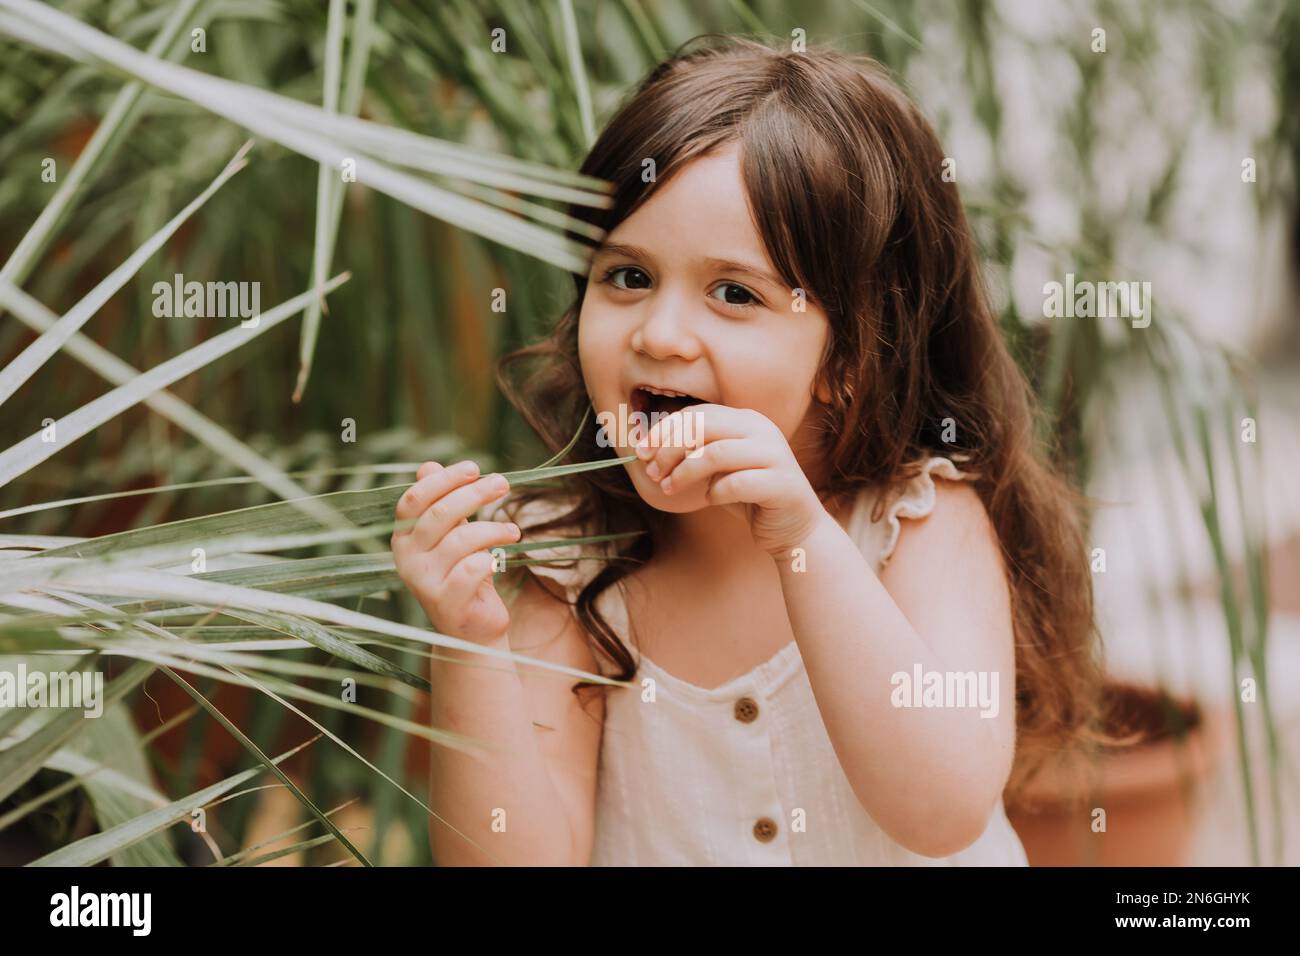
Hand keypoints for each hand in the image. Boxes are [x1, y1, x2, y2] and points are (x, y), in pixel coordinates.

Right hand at [390, 460, 520, 642]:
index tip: (475, 468)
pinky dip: (491, 560)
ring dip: (494, 529)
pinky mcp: (446, 602)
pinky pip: (472, 569)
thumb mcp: (450, 536)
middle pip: (439, 514)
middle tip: (503, 484)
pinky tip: (501, 562)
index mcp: (403, 538)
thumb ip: (440, 503)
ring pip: (462, 539)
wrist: (470, 630)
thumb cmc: (462, 575)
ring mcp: (424, 582)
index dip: (443, 480)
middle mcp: (407, 559)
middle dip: (475, 493)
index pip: (414, 499)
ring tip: (513, 531)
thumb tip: (427, 465)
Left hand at [634, 405, 826, 557]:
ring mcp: (776, 454)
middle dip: (670, 449)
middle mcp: (763, 430)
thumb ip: (693, 453)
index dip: (664, 430)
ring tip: (671, 488)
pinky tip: (710, 500)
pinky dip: (715, 492)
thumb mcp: (716, 470)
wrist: (792, 529)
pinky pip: (737, 483)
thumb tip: (649, 448)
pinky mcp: (782, 483)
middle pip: (704, 426)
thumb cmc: (748, 496)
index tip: (641, 452)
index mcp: (746, 420)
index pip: (697, 414)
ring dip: (685, 472)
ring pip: (717, 452)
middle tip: (653, 473)